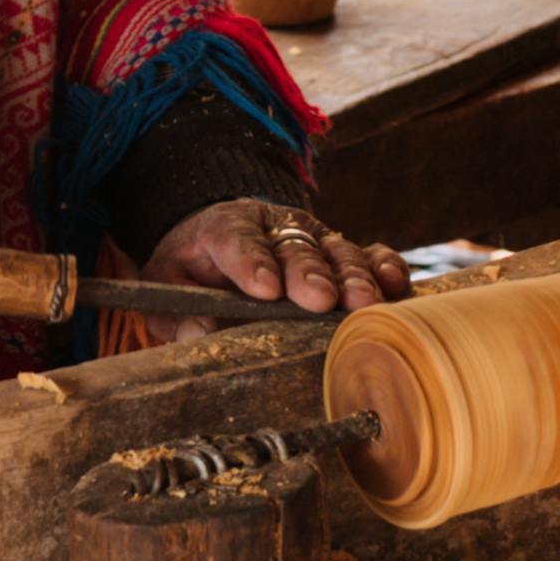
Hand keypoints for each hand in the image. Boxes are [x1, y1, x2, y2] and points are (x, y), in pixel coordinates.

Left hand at [137, 198, 408, 315]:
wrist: (215, 242)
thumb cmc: (189, 273)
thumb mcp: (165, 289)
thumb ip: (176, 314)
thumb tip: (201, 334)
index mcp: (222, 228)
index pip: (235, 239)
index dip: (251, 262)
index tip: (265, 289)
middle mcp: (271, 226)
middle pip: (292, 247)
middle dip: (307, 273)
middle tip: (320, 299)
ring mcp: (309, 235)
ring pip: (333, 249)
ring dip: (351, 275)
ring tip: (363, 302)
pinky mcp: (337, 247)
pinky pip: (365, 251)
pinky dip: (382, 265)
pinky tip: (394, 284)